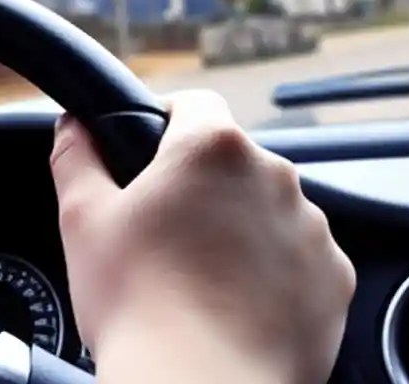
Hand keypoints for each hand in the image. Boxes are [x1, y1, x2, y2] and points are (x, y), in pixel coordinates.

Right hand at [51, 91, 354, 383]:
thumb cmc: (139, 305)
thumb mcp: (82, 220)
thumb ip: (76, 156)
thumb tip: (73, 127)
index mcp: (212, 148)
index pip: (192, 103)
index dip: (163, 123)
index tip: (146, 156)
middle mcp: (274, 176)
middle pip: (230, 162)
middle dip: (199, 188)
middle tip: (160, 235)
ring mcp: (312, 229)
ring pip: (266, 210)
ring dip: (238, 229)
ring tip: (196, 279)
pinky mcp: (335, 279)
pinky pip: (298, 259)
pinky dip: (270, 273)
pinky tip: (232, 304)